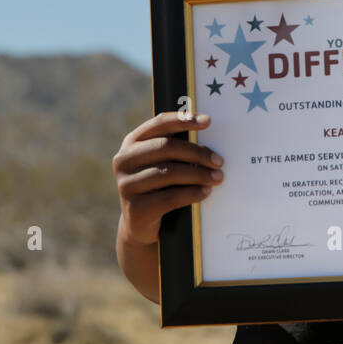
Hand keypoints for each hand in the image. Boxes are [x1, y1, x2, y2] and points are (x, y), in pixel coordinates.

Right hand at [114, 111, 224, 246]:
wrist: (140, 223)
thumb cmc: (158, 186)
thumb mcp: (161, 163)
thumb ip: (176, 149)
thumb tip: (209, 139)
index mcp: (132, 142)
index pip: (159, 124)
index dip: (184, 120)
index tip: (208, 121)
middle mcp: (124, 160)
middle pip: (166, 148)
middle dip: (197, 153)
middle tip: (219, 161)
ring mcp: (126, 184)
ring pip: (169, 173)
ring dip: (198, 174)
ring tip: (217, 178)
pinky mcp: (134, 208)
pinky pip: (169, 197)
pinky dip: (191, 193)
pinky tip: (205, 192)